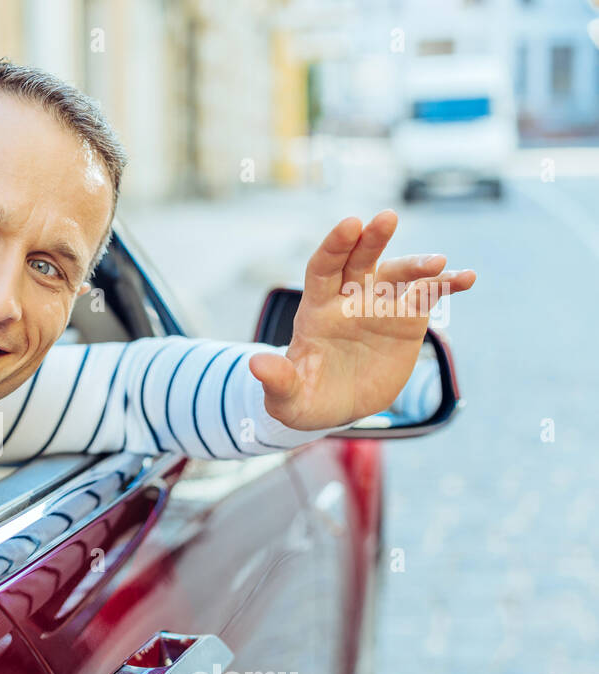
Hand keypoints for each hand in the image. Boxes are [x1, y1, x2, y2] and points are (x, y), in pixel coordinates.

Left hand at [248, 210, 475, 430]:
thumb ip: (276, 379)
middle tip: (386, 218)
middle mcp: (349, 299)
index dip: (334, 245)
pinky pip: (428, 295)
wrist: (335, 406)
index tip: (350, 224)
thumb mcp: (286, 397)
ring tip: (439, 264)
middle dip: (372, 238)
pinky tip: (467, 278)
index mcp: (317, 309)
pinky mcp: (407, 320)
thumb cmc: (303, 398)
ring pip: (399, 275)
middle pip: (360, 259)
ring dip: (418, 265)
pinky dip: (447, 285)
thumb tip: (256, 365)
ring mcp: (380, 306)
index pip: (323, 267)